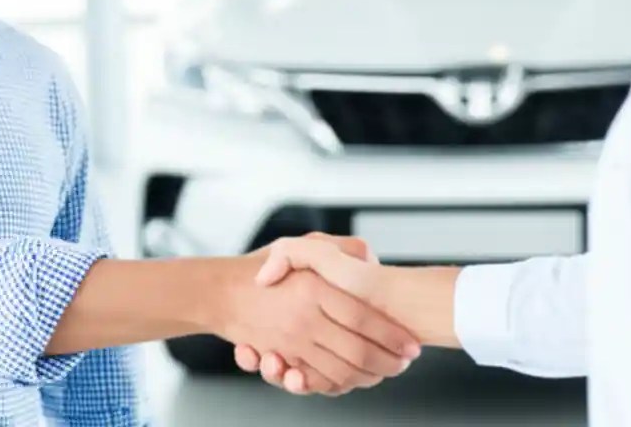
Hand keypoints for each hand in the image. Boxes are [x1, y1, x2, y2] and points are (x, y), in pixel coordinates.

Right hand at [214, 239, 419, 395]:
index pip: (364, 318)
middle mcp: (304, 318)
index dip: (392, 335)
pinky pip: (316, 380)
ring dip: (368, 378)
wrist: (219, 292)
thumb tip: (369, 258)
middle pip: (358, 352)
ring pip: (341, 372)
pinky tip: (352, 379)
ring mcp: (291, 342)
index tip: (411, 344)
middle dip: (387, 363)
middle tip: (403, 364)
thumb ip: (337, 248)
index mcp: (314, 289)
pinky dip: (338, 385)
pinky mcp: (281, 359)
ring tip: (384, 373)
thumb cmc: (263, 268)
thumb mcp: (301, 245)